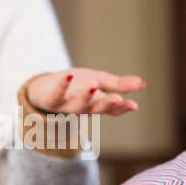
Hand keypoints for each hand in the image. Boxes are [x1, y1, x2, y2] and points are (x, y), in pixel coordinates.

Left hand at [25, 68, 144, 116]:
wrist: (42, 90)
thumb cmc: (74, 87)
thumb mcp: (99, 81)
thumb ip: (118, 84)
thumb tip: (143, 83)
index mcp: (95, 105)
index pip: (111, 109)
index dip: (122, 108)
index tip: (134, 106)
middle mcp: (82, 108)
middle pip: (96, 109)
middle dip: (107, 105)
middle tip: (118, 100)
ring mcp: (65, 106)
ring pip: (76, 107)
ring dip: (85, 98)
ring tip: (94, 86)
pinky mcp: (50, 99)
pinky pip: (56, 94)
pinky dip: (62, 85)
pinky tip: (69, 75)